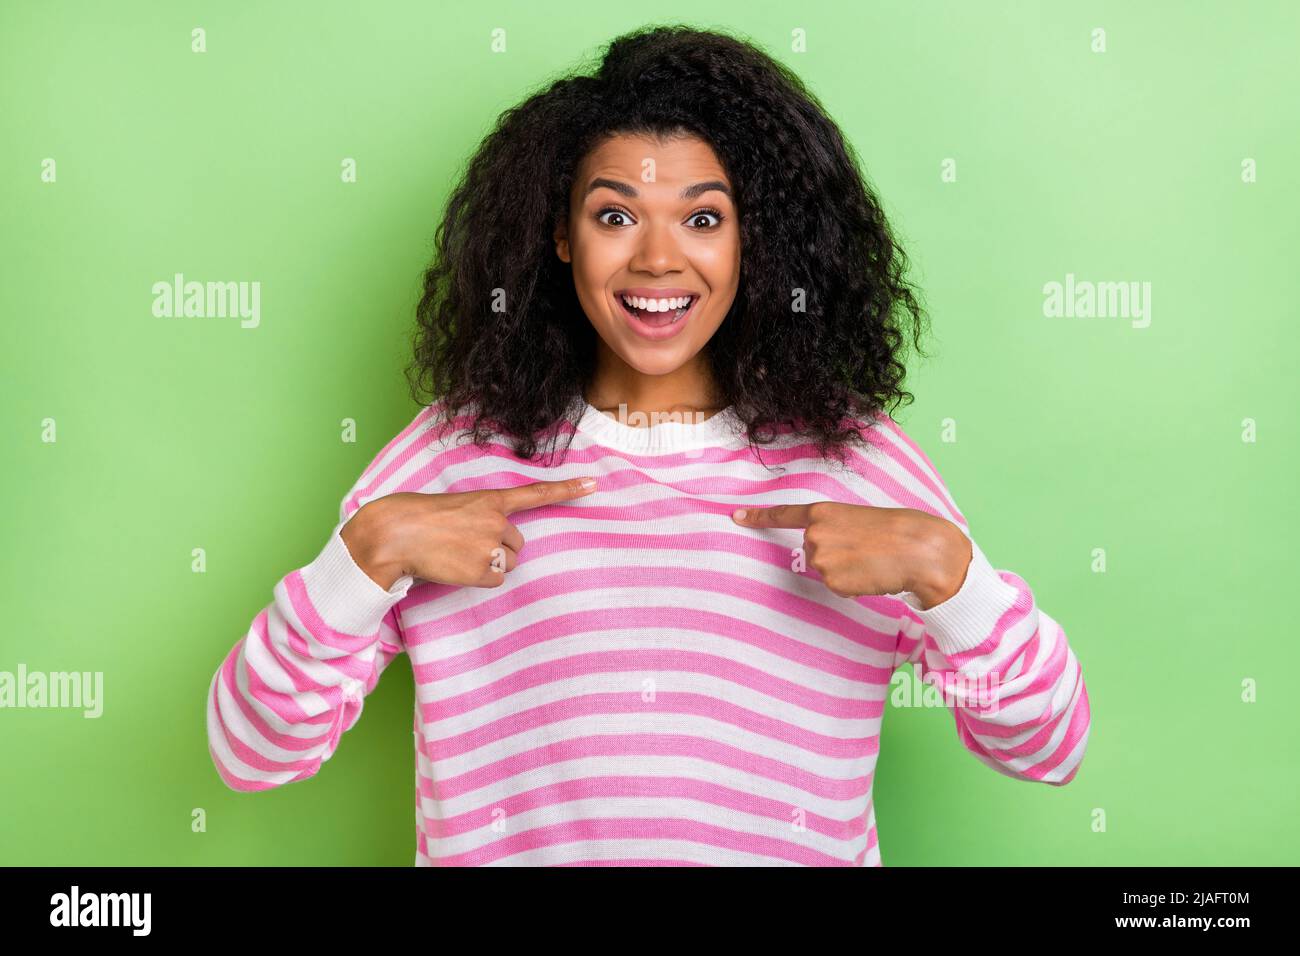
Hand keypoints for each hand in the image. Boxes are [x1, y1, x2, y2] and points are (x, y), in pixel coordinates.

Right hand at [341, 477, 597, 589]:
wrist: (395, 534)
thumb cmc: (417, 517)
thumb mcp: (453, 506)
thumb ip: (478, 517)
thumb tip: (490, 540)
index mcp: (489, 500)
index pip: (535, 494)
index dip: (567, 490)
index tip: (594, 486)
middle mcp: (497, 521)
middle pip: (517, 545)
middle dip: (498, 549)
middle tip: (465, 546)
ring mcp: (492, 545)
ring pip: (507, 564)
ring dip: (488, 564)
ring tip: (456, 556)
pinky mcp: (484, 568)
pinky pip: (494, 580)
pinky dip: (478, 579)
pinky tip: (455, 568)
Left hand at [731, 502, 971, 608]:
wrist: (919, 549)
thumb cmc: (899, 530)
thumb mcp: (860, 519)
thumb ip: (835, 529)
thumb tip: (824, 552)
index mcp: (823, 511)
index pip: (784, 515)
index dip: (758, 517)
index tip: (736, 517)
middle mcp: (814, 534)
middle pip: (813, 553)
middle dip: (836, 555)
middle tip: (865, 549)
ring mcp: (821, 558)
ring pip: (826, 572)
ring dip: (847, 572)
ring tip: (872, 560)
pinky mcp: (831, 581)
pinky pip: (837, 588)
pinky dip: (853, 586)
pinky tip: (871, 574)